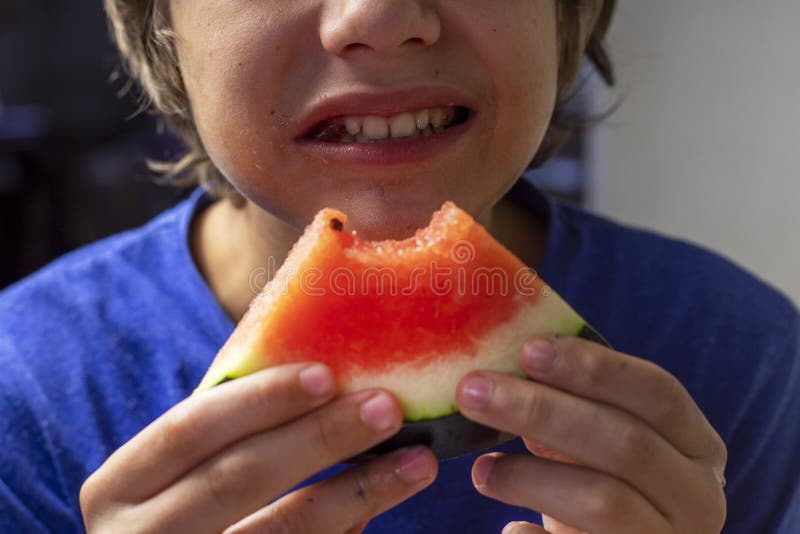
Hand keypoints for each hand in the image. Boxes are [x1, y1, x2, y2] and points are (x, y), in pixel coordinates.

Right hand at [80, 363, 436, 532]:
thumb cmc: (175, 518)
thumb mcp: (176, 478)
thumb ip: (228, 442)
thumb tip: (328, 386)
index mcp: (119, 488)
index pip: (191, 428)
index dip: (259, 399)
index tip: (327, 374)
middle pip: (237, 478)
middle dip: (319, 438)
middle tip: (387, 406)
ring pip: (278, 533)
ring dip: (355, 493)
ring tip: (415, 462)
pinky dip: (342, 533)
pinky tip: (375, 509)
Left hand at [455, 336, 726, 533]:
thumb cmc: (611, 488)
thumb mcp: (608, 444)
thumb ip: (577, 408)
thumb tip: (506, 374)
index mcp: (699, 448)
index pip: (658, 393)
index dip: (595, 367)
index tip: (529, 349)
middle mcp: (700, 498)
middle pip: (625, 443)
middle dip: (541, 410)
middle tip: (473, 391)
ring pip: (603, 499)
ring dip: (529, 477)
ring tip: (481, 469)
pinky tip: (512, 528)